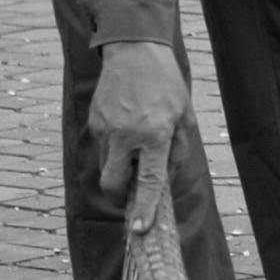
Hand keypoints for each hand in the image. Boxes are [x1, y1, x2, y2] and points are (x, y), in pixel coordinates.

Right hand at [91, 39, 189, 230]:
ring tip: (135, 149)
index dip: (144, 208)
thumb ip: (179, 151)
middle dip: (120, 198)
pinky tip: (126, 132)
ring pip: (106, 168)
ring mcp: (106, 129)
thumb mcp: (185, 116)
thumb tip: (166, 181)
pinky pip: (102, 150)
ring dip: (119, 172)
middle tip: (131, 197)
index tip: (138, 230)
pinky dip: (114, 152)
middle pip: (113, 184)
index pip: (148, 180)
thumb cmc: (166, 84)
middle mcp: (126, 135)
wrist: (134, 50)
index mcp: (154, 134)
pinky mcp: (94, 123)